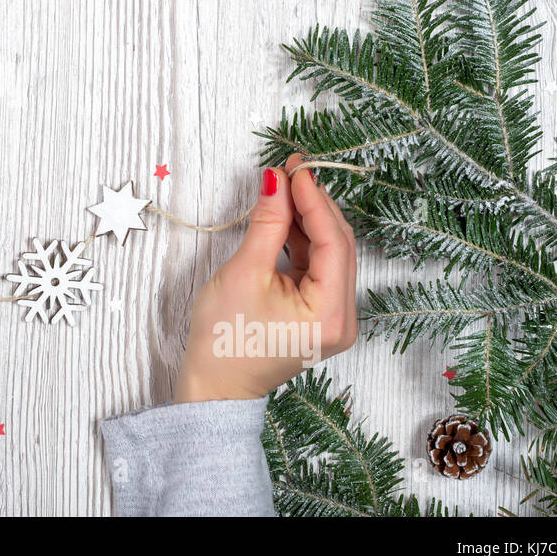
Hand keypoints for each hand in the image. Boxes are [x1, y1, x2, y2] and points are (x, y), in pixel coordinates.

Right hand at [174, 153, 357, 402]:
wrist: (213, 387)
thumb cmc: (224, 340)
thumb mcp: (244, 271)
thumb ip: (266, 223)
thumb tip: (276, 181)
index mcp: (330, 313)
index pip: (334, 241)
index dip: (315, 199)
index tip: (296, 168)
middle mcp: (342, 317)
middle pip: (338, 245)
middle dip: (314, 204)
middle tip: (290, 169)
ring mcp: (332, 316)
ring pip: (329, 253)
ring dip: (307, 219)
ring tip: (284, 186)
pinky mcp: (318, 313)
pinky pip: (317, 267)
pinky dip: (301, 240)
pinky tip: (284, 216)